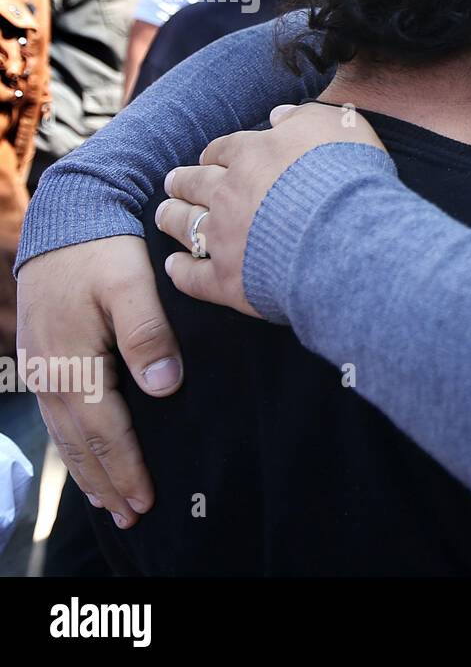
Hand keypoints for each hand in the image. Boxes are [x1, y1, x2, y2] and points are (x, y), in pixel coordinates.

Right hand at [15, 236, 183, 526]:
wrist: (66, 216)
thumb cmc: (103, 249)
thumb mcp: (131, 284)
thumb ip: (148, 335)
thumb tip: (164, 389)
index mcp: (74, 362)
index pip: (105, 431)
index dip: (126, 468)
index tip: (146, 500)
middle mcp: (51, 372)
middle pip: (81, 444)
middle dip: (107, 483)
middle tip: (132, 517)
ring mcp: (41, 367)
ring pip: (65, 434)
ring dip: (87, 472)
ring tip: (109, 503)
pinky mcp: (43, 357)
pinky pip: (56, 416)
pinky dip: (73, 445)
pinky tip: (84, 457)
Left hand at [155, 102, 383, 313]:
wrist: (347, 235)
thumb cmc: (349, 177)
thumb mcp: (338, 125)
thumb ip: (305, 117)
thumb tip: (280, 115)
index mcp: (255, 154)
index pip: (225, 149)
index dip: (216, 153)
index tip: (211, 157)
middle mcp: (229, 192)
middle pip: (195, 182)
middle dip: (182, 180)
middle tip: (173, 181)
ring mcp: (225, 237)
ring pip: (184, 223)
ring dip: (171, 216)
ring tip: (164, 214)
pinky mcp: (228, 280)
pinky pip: (192, 276)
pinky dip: (180, 270)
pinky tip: (174, 266)